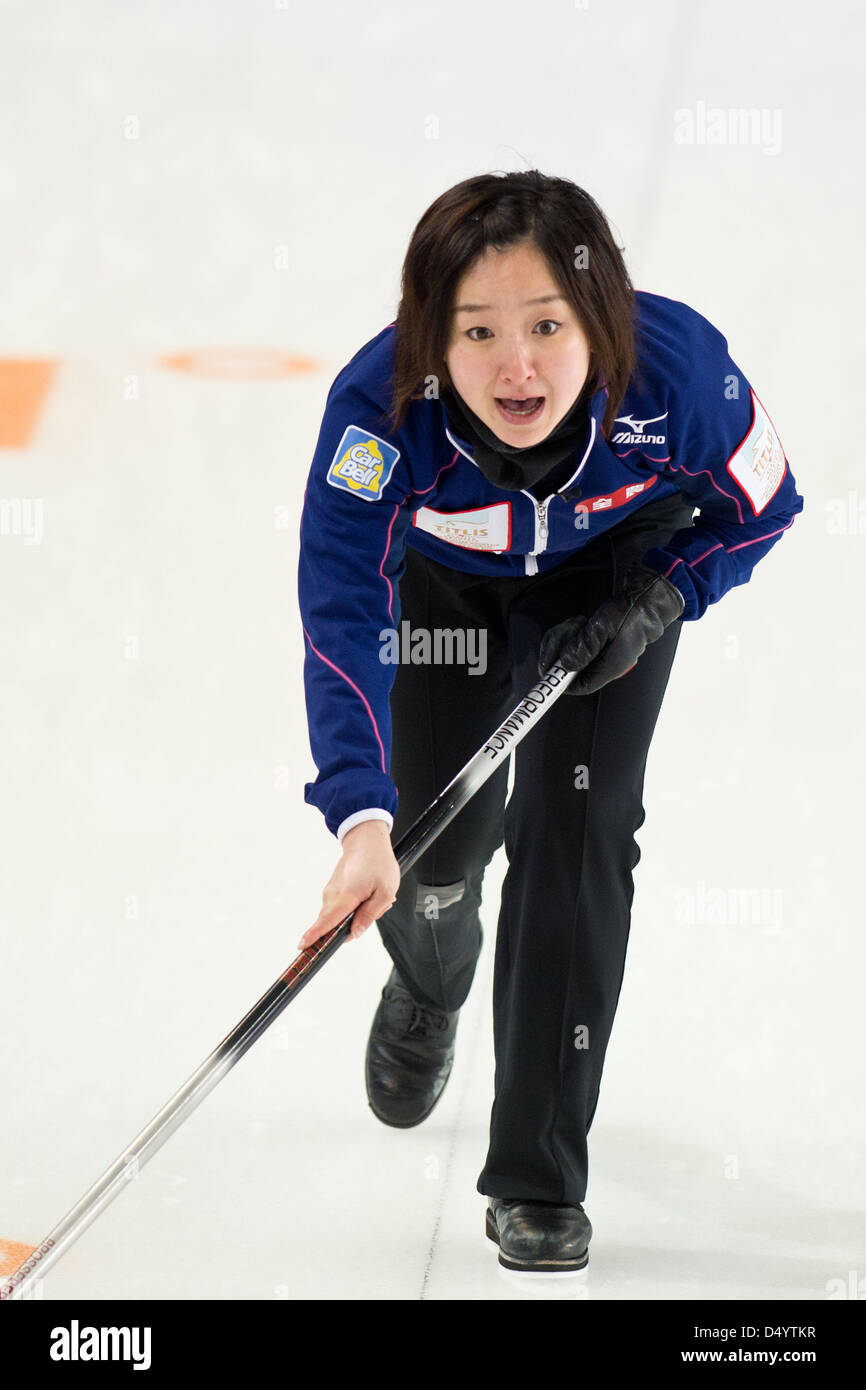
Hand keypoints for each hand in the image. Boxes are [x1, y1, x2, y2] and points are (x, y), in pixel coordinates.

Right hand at [297, 820, 400, 949]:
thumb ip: (369, 915)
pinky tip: (368, 891)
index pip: (326, 922)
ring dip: (356, 913)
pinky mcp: (332, 889)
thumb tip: (353, 935)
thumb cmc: (378, 863)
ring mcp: (330, 891)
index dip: (314, 936)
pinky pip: (340, 907)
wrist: (366, 839)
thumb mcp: (385, 892)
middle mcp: (332, 896)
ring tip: (374, 895)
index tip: (302, 947)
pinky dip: (354, 905)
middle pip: (335, 924)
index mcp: (345, 897)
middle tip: (376, 905)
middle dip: (354, 925)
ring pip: (339, 916)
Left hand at [538, 561, 684, 695]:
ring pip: (572, 654)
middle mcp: (606, 664)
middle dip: (560, 651)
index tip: (548, 669)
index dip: (562, 681)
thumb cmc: (631, 611)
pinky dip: (573, 633)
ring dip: (566, 637)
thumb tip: (565, 665)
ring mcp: (602, 653)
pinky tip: (581, 622)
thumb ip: (583, 648)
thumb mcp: (602, 628)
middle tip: (559, 633)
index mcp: (610, 667)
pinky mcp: (599, 642)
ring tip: (577, 622)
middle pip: (572, 669)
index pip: (581, 687)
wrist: (646, 596)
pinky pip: (578, 643)